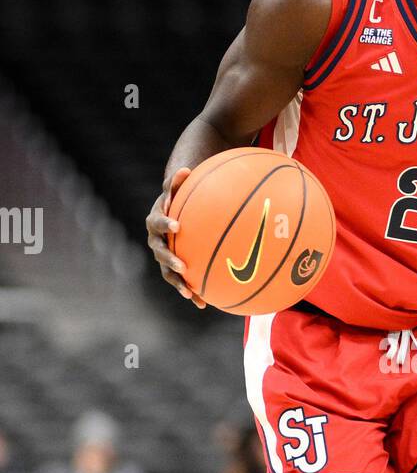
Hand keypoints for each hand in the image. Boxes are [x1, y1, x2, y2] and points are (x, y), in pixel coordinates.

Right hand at [145, 168, 205, 307]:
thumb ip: (178, 182)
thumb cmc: (179, 197)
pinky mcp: (173, 268)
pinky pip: (181, 281)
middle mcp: (156, 240)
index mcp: (156, 220)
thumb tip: (185, 168)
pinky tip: (204, 304)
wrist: (173, 213)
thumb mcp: (178, 188)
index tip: (177, 225)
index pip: (158, 221)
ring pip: (168, 272)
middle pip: (160, 252)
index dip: (166, 223)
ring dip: (178, 283)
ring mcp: (163, 256)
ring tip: (190, 293)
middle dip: (170, 260)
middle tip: (181, 266)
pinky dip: (191, 292)